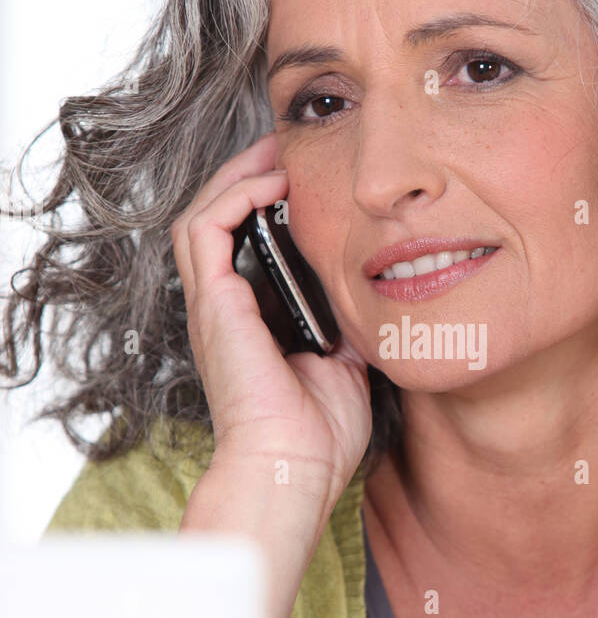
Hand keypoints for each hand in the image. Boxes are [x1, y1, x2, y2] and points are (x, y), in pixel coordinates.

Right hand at [171, 132, 371, 500]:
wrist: (293, 469)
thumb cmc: (317, 436)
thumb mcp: (347, 367)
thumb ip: (349, 329)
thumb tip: (376, 298)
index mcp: (251, 322)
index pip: (243, 245)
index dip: (267, 206)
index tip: (307, 181)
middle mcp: (225, 309)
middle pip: (217, 219)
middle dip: (248, 176)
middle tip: (288, 148)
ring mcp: (213, 306)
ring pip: (202, 214)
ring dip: (236, 176)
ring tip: (276, 151)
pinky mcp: (213, 305)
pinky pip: (205, 228)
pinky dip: (233, 196)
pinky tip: (272, 183)